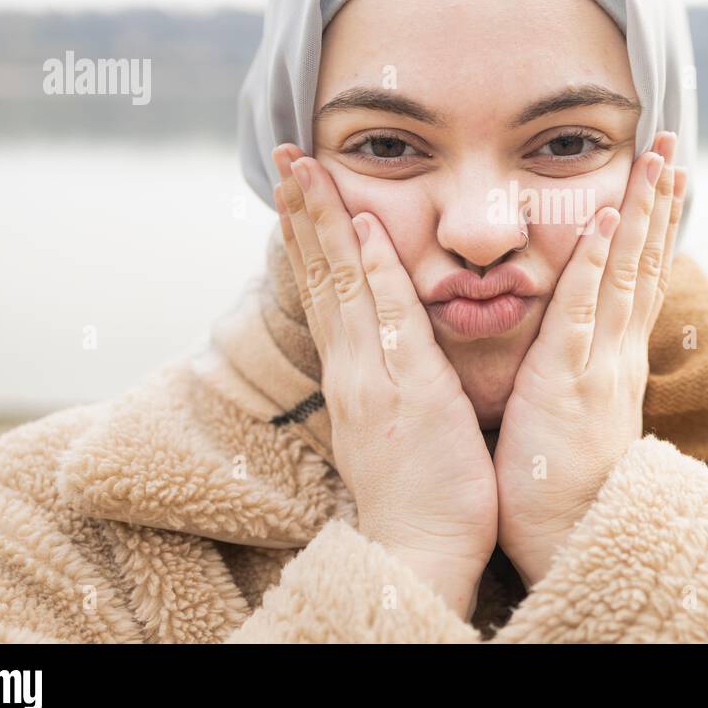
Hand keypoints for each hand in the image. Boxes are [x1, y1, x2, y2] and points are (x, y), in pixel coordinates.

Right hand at [272, 144, 497, 619]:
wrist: (421, 552)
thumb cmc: (421, 490)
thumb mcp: (395, 421)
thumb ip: (388, 376)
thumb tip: (388, 341)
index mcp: (351, 375)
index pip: (324, 291)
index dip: (309, 237)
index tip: (299, 188)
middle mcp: (351, 370)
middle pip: (320, 277)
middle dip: (303, 213)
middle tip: (286, 154)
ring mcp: (373, 380)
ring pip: (342, 287)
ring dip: (325, 224)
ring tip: (307, 170)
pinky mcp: (408, 393)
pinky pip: (391, 321)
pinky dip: (376, 273)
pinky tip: (368, 229)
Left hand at [494, 131, 686, 587]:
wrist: (567, 542)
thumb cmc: (557, 486)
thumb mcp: (571, 418)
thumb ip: (576, 376)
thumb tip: (573, 350)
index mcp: (613, 362)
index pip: (637, 282)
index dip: (651, 229)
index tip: (663, 183)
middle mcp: (617, 354)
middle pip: (644, 263)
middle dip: (658, 202)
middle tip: (671, 145)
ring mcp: (600, 364)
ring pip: (626, 273)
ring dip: (641, 212)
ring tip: (656, 159)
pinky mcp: (570, 380)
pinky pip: (586, 309)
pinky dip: (596, 262)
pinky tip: (603, 218)